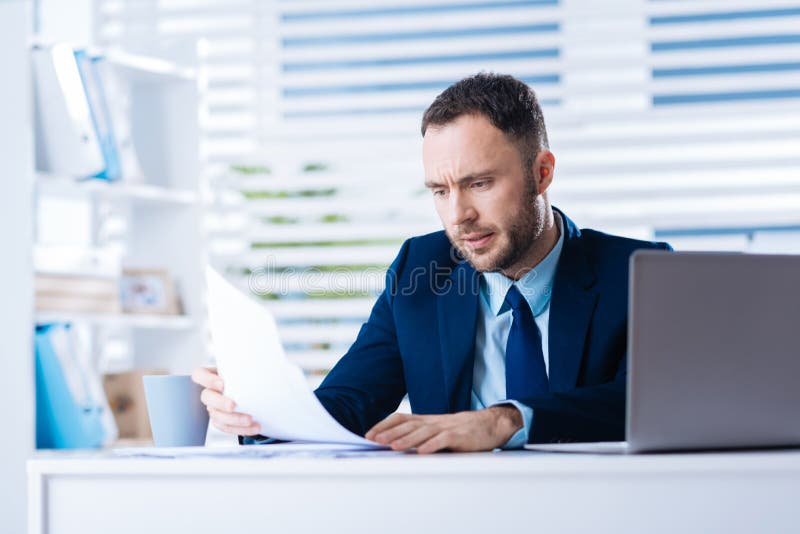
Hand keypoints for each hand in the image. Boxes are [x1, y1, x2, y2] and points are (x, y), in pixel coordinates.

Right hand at [191, 366, 260, 435]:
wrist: (255, 392)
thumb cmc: (249, 377)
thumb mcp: (248, 369)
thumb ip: (250, 368)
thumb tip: (269, 366)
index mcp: (213, 375)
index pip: (199, 375)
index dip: (207, 380)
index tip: (222, 384)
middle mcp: (210, 392)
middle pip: (206, 397)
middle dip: (220, 403)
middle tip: (233, 405)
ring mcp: (214, 407)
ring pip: (216, 415)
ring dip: (233, 419)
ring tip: (250, 419)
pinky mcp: (221, 421)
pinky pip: (227, 427)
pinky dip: (241, 429)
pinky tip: (255, 427)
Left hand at [364, 405, 522, 453]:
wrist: (489, 424)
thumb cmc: (461, 431)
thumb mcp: (438, 430)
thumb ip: (420, 436)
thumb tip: (395, 445)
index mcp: (427, 420)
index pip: (401, 419)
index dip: (384, 425)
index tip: (369, 434)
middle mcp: (433, 422)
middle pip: (408, 425)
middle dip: (390, 432)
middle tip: (374, 440)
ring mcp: (446, 427)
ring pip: (423, 432)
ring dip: (407, 440)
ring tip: (393, 446)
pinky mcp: (460, 436)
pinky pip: (444, 440)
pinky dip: (433, 445)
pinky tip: (423, 451)